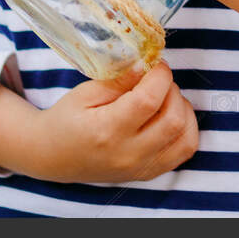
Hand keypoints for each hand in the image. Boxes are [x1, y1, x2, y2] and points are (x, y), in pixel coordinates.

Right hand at [0, 62, 197, 183]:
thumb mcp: (84, 93)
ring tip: (163, 97)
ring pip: (185, 137)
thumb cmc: (66, 120)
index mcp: (107, 131)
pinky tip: (169, 115)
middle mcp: (128, 154)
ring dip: (182, 109)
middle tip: (156, 79)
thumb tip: (146, 65)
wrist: (53, 156)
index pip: (149, 100)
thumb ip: (118, 80)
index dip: (159, 75)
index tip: (154, 63)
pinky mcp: (148, 173)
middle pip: (173, 119)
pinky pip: (184, 151)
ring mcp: (140, 168)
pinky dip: (185, 129)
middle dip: (172, 89)